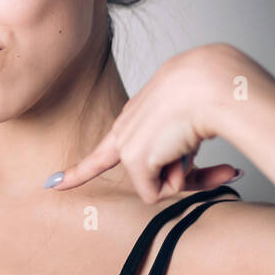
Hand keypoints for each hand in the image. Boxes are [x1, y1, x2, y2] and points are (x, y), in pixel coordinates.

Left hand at [48, 44, 241, 202]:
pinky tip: (187, 151)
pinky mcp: (134, 158)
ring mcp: (127, 142)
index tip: (52, 183)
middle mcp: (127, 127)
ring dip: (183, 174)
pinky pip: (158, 192)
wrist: (212, 82)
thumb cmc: (212, 90)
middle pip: (146, 171)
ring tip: (195, 143)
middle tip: (222, 169)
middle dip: (181, 174)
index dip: (79, 170)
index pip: (107, 148)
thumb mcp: (192, 114)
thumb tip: (171, 177)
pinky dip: (180, 180)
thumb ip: (178, 146)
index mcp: (139, 112)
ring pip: (156, 183)